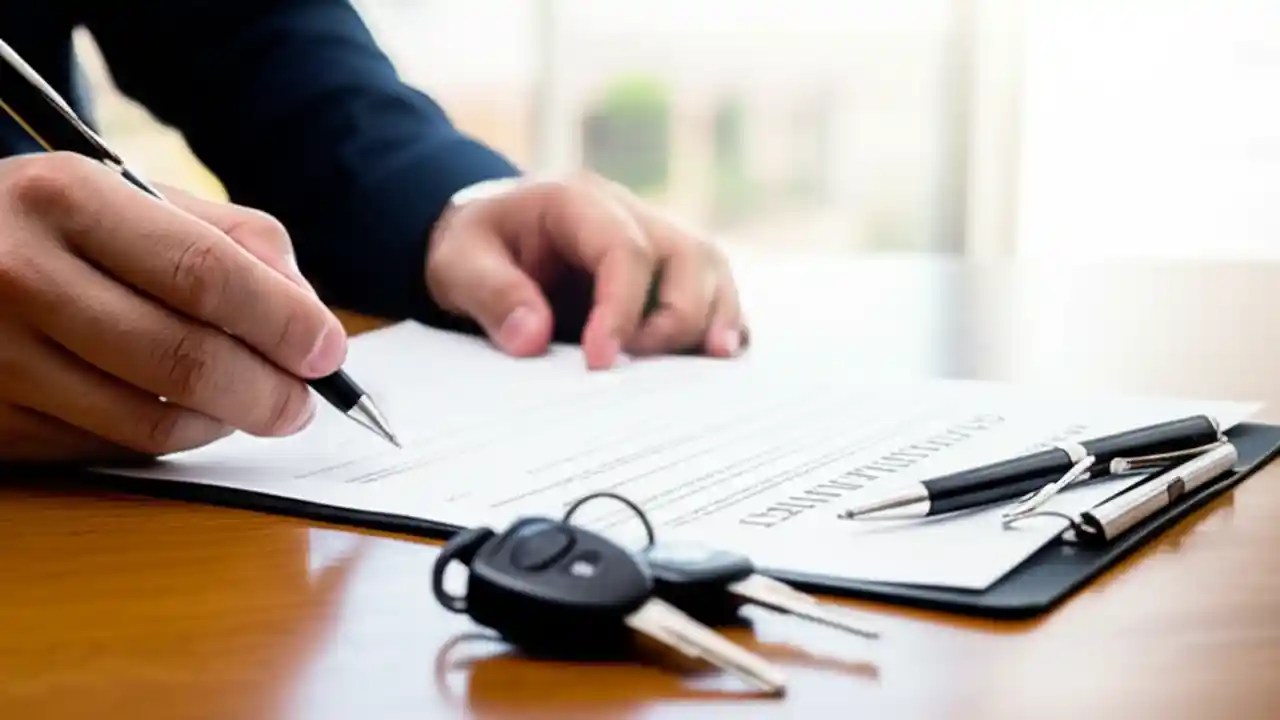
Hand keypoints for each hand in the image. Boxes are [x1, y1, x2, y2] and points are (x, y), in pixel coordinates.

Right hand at [0, 152, 346, 461]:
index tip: (328, 352)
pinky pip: (107, 448)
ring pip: (152, 421)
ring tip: (256, 405)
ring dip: (227, 423)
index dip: (283, 321)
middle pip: (185, 358)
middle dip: (270, 391)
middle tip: (304, 401)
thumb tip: (307, 313)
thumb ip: (228, 238)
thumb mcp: (124, 195)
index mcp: (64, 198)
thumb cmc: (46, 226)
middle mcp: (18, 275)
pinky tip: (185, 415)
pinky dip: (167, 439)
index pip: (205, 274)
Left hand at [425, 172, 745, 368]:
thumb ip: (491, 295)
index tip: (599, 361)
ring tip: (710, 364)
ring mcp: (655, 238)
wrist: (487, 236)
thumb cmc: (476, 247)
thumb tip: (531, 339)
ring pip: (709, 268)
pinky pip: (711, 289)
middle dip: (678, 316)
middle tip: (640, 366)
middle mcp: (630, 212)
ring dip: (714, 318)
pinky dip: (721, 321)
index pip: (623, 249)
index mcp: (578, 200)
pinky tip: (719, 356)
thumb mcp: (458, 263)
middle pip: (687, 253)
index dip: (621, 308)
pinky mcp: (665, 272)